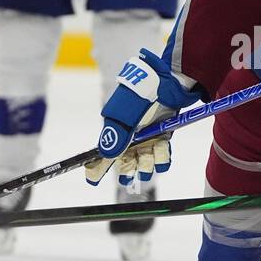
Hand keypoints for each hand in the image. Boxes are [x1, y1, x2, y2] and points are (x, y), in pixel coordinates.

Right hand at [85, 48, 198, 186]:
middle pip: (126, 158)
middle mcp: (130, 133)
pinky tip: (161, 160)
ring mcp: (147, 134)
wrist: (168, 81)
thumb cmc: (141, 94)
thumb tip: (106, 155)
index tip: (93, 178)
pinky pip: (161, 152)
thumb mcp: (125, 114)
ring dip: (146, 166)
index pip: (104, 150)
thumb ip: (116, 135)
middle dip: (127, 170)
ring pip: (144, 158)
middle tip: (130, 180)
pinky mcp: (163, 132)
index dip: (98, 164)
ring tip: (148, 168)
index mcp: (116, 127)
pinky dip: (161, 159)